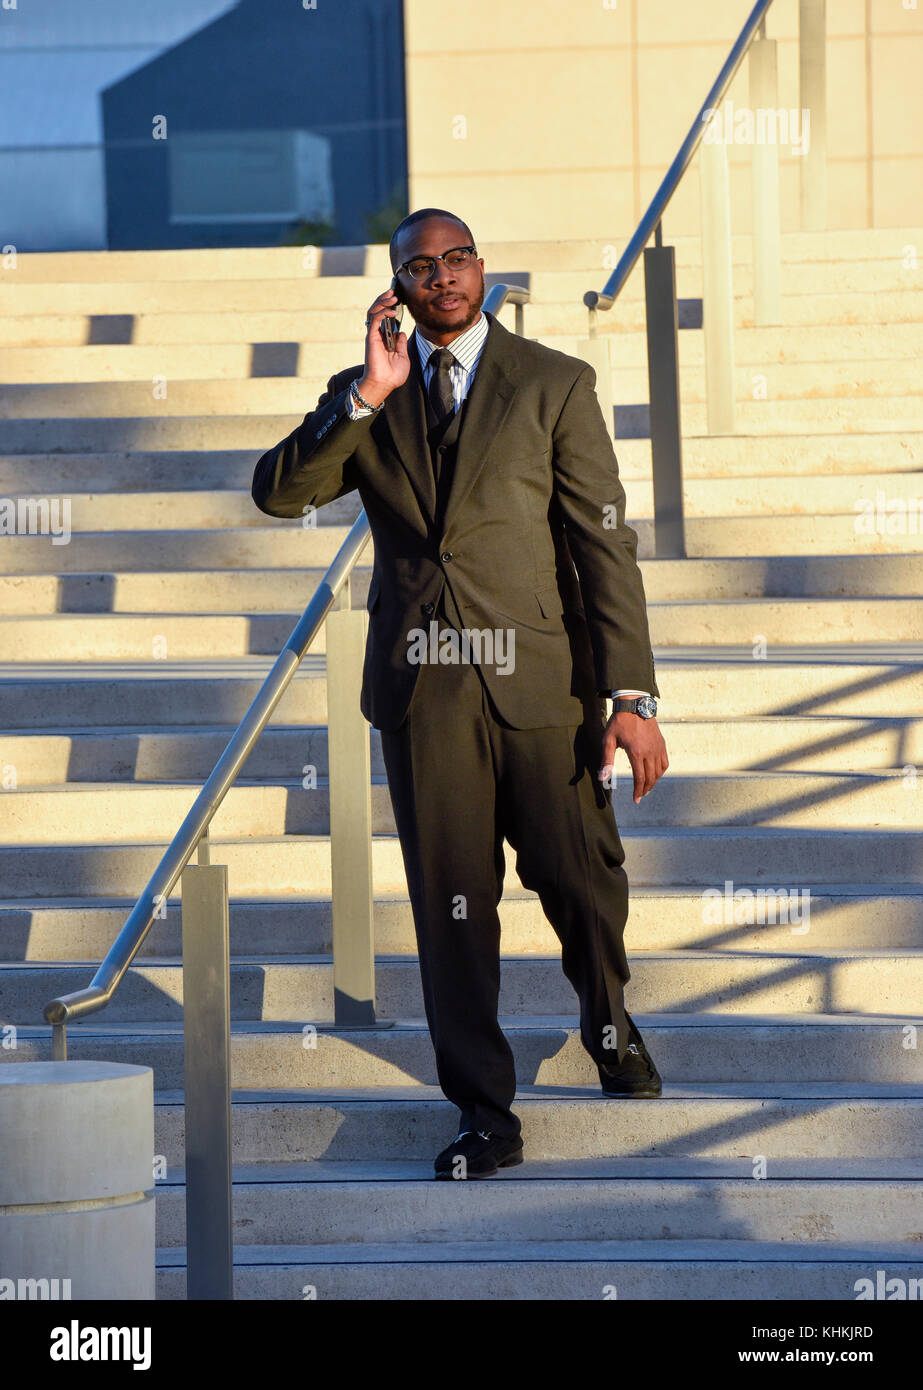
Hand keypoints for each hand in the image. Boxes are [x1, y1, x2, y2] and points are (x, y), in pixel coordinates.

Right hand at [358, 287, 409, 404]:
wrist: (384, 383)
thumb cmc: (392, 375)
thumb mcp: (403, 357)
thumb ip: (401, 344)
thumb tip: (401, 333)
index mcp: (384, 338)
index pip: (384, 317)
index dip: (388, 306)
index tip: (397, 298)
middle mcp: (377, 334)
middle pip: (377, 310)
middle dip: (384, 299)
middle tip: (393, 292)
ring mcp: (373, 335)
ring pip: (373, 311)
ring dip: (382, 302)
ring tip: (393, 297)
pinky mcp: (371, 337)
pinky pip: (374, 319)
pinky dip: (383, 312)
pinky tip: (392, 311)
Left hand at [598, 712, 667, 804]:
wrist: (634, 705)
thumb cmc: (619, 722)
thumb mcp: (608, 740)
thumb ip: (606, 760)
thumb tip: (601, 778)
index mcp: (636, 752)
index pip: (640, 778)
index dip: (638, 791)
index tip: (636, 800)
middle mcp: (649, 751)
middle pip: (650, 777)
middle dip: (645, 789)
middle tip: (640, 796)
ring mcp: (657, 747)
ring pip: (659, 771)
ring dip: (653, 782)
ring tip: (646, 788)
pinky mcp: (661, 743)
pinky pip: (664, 762)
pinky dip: (661, 772)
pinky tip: (655, 775)